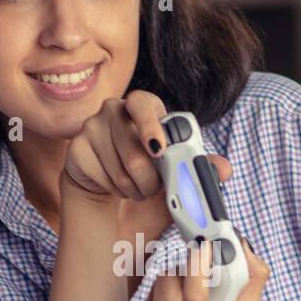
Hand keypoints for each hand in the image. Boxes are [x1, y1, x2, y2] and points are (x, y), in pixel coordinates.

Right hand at [61, 89, 231, 202]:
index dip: (151, 124)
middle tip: (154, 188)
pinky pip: (101, 176)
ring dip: (135, 189)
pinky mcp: (76, 150)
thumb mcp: (175, 176)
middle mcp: (113, 111)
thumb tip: (225, 170)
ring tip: (136, 189)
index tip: (159, 150)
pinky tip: (115, 189)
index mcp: (142, 109)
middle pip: (134, 147)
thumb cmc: (146, 179)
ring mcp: (91, 128)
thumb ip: (199, 169)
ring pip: (121, 168)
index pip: (144, 102)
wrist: (108, 198)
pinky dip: (114, 191)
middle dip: (149, 177)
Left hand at [122, 236, 267, 300]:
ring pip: (155, 287)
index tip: (203, 246)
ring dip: (172, 283)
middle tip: (197, 272)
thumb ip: (253, 281)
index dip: (198, 270)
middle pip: (168, 283)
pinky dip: (159, 298)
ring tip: (184, 300)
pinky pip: (143, 299)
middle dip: (184, 272)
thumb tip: (244, 246)